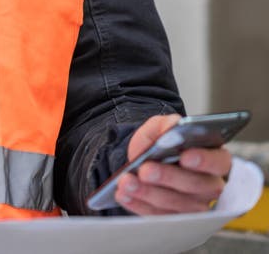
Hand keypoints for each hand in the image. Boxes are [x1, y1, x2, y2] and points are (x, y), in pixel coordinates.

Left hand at [115, 114, 231, 214]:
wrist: (148, 159)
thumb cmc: (162, 142)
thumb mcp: (163, 126)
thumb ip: (168, 124)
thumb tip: (173, 127)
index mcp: (215, 157)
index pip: (219, 161)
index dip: (204, 160)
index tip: (185, 156)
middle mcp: (210, 185)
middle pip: (197, 186)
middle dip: (168, 177)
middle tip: (146, 170)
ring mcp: (196, 206)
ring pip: (178, 205)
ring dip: (149, 194)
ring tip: (127, 182)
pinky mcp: (178, 220)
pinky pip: (161, 217)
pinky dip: (140, 205)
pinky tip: (125, 194)